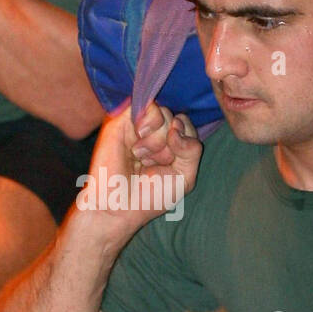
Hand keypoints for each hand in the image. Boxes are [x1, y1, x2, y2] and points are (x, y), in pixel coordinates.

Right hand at [79, 100, 201, 234]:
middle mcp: (153, 131)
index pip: (186, 125)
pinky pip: (148, 106)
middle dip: (170, 146)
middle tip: (152, 163)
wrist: (120, 205)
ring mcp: (137, 124)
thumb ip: (192, 149)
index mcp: (168, 142)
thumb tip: (176, 126)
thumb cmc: (149, 196)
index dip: (184, 142)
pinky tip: (137, 146)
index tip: (170, 163)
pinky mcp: (122, 119)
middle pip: (177, 118)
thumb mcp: (184, 176)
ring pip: (164, 113)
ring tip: (140, 157)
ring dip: (158, 141)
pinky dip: (149, 126)